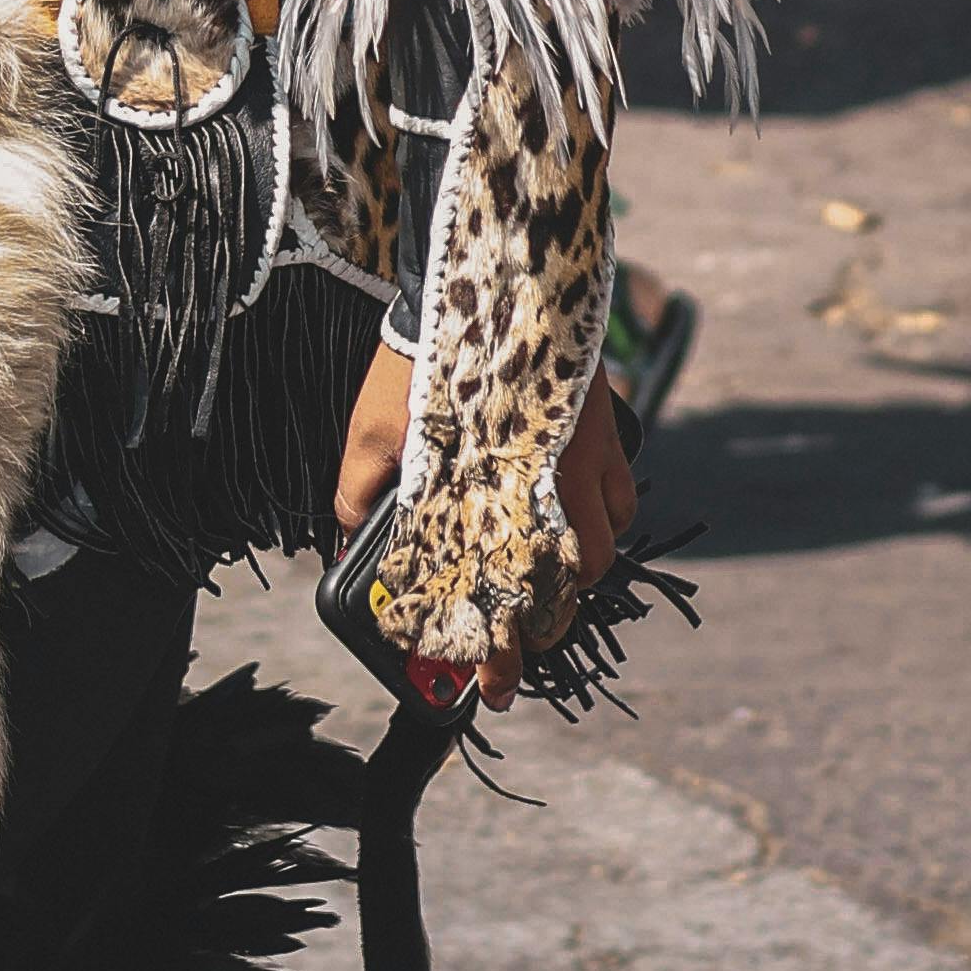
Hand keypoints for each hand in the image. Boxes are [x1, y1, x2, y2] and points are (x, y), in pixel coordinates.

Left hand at [328, 349, 637, 715]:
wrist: (485, 279)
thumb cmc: (420, 354)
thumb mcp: (371, 427)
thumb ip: (360, 488)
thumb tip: (349, 533)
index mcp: (485, 504)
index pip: (491, 605)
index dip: (492, 657)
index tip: (490, 691)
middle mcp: (541, 496)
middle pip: (559, 594)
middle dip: (541, 628)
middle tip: (521, 640)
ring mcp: (581, 467)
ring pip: (599, 554)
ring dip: (577, 580)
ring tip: (551, 583)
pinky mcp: (606, 433)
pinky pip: (620, 498)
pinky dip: (607, 520)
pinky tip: (584, 518)